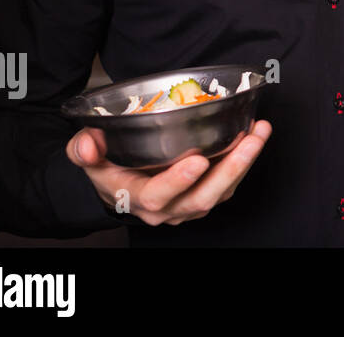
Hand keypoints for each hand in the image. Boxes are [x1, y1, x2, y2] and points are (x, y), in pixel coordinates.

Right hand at [66, 120, 270, 225]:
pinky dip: (244, 164)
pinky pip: (227, 187)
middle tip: (249, 141)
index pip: (157, 196)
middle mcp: (164, 209)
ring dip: (244, 164)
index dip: (178, 181)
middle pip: (200, 198)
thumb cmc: (105, 166)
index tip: (198, 160)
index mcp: (134, 198)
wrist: (116, 186)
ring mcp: (185, 206)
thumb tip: (89, 146)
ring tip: (259, 133)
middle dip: (229, 170)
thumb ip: (83, 148)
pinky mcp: (202, 197)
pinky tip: (255, 137)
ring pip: (220, 193)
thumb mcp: (85, 154)